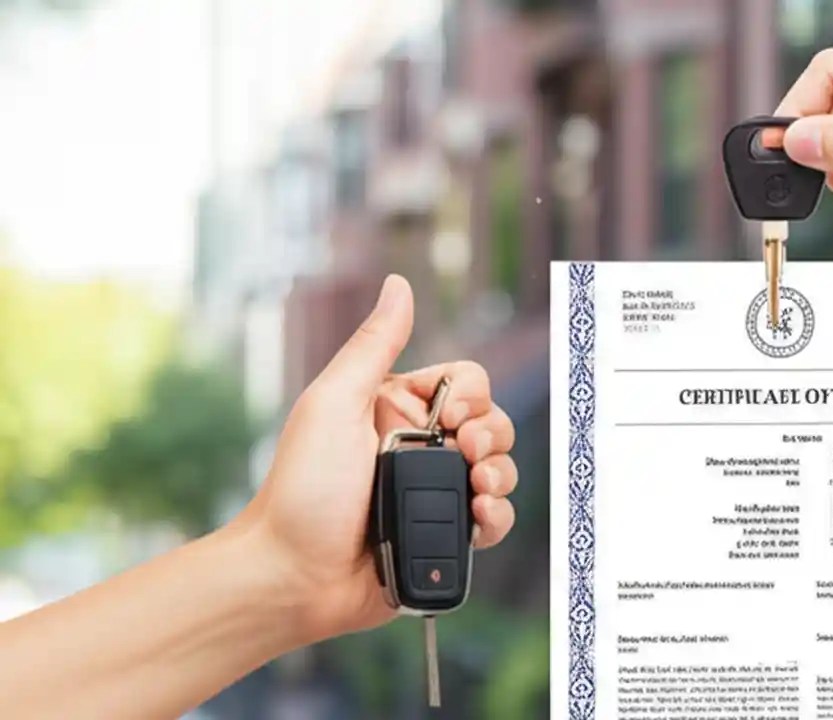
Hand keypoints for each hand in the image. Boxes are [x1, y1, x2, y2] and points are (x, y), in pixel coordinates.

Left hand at [231, 275, 515, 642]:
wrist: (291, 576)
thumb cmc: (301, 490)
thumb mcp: (334, 404)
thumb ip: (375, 345)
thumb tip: (399, 284)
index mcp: (397, 410)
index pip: (467, 383)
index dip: (472, 397)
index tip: (449, 417)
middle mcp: (422, 449)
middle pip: (494, 424)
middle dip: (494, 436)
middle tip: (466, 454)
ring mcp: (434, 495)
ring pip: (500, 472)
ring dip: (501, 476)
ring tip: (478, 490)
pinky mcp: (443, 538)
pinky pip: (492, 522)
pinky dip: (496, 519)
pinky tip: (477, 520)